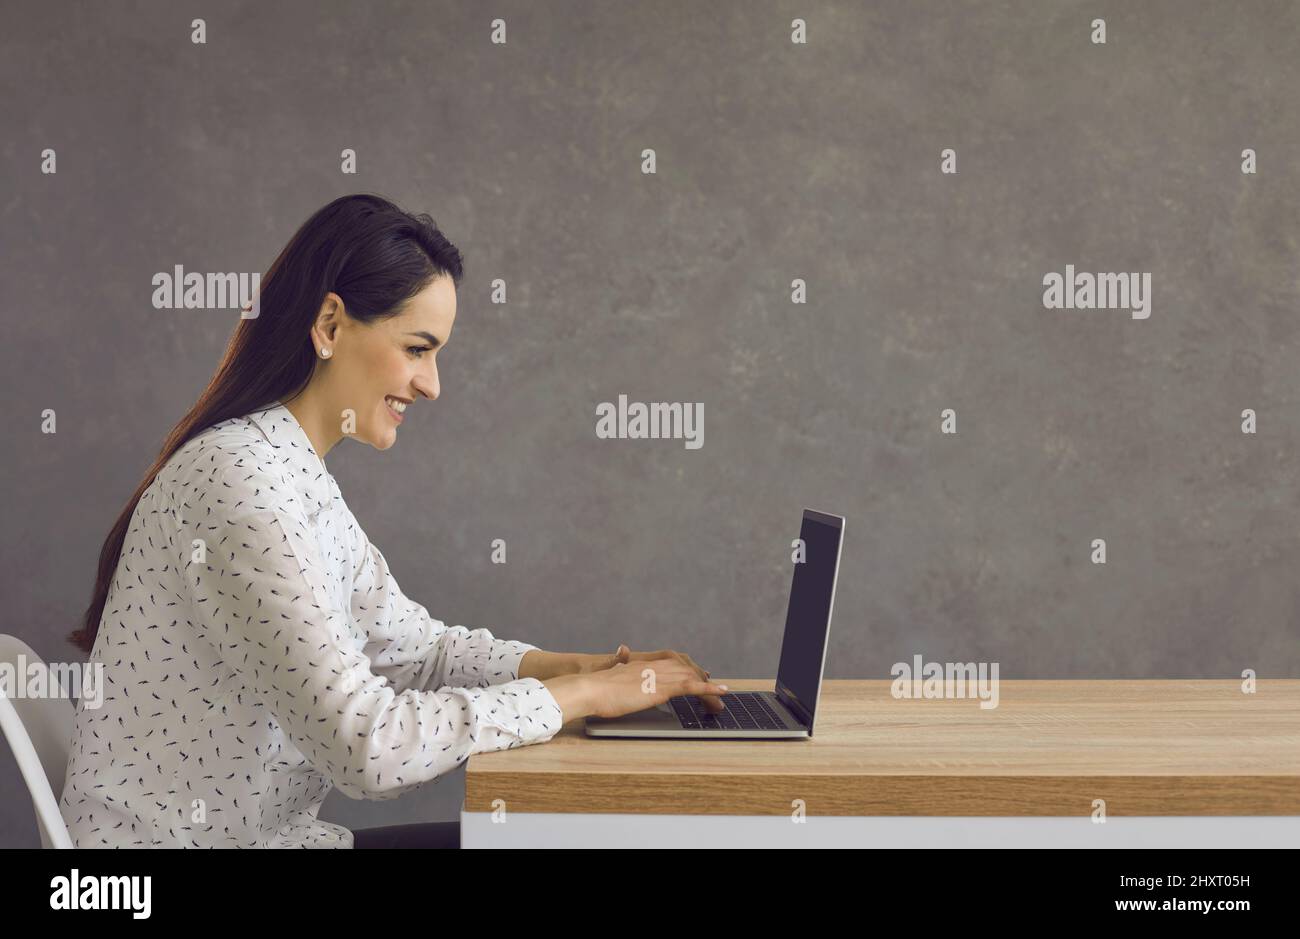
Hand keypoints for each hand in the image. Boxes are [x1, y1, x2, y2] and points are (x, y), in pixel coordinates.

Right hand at [581, 655, 729, 719]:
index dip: (689, 670)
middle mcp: (653, 666)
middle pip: (686, 669)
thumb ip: (619, 664)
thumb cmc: (595, 688)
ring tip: (720, 701)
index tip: (700, 677)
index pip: (673, 663)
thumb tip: (621, 650)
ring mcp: (658, 675)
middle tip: (714, 693)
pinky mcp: (661, 688)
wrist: (590, 688)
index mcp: (642, 664)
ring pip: (692, 678)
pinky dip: (708, 690)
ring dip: (708, 689)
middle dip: (701, 680)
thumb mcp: (612, 675)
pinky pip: (691, 687)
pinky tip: (719, 695)